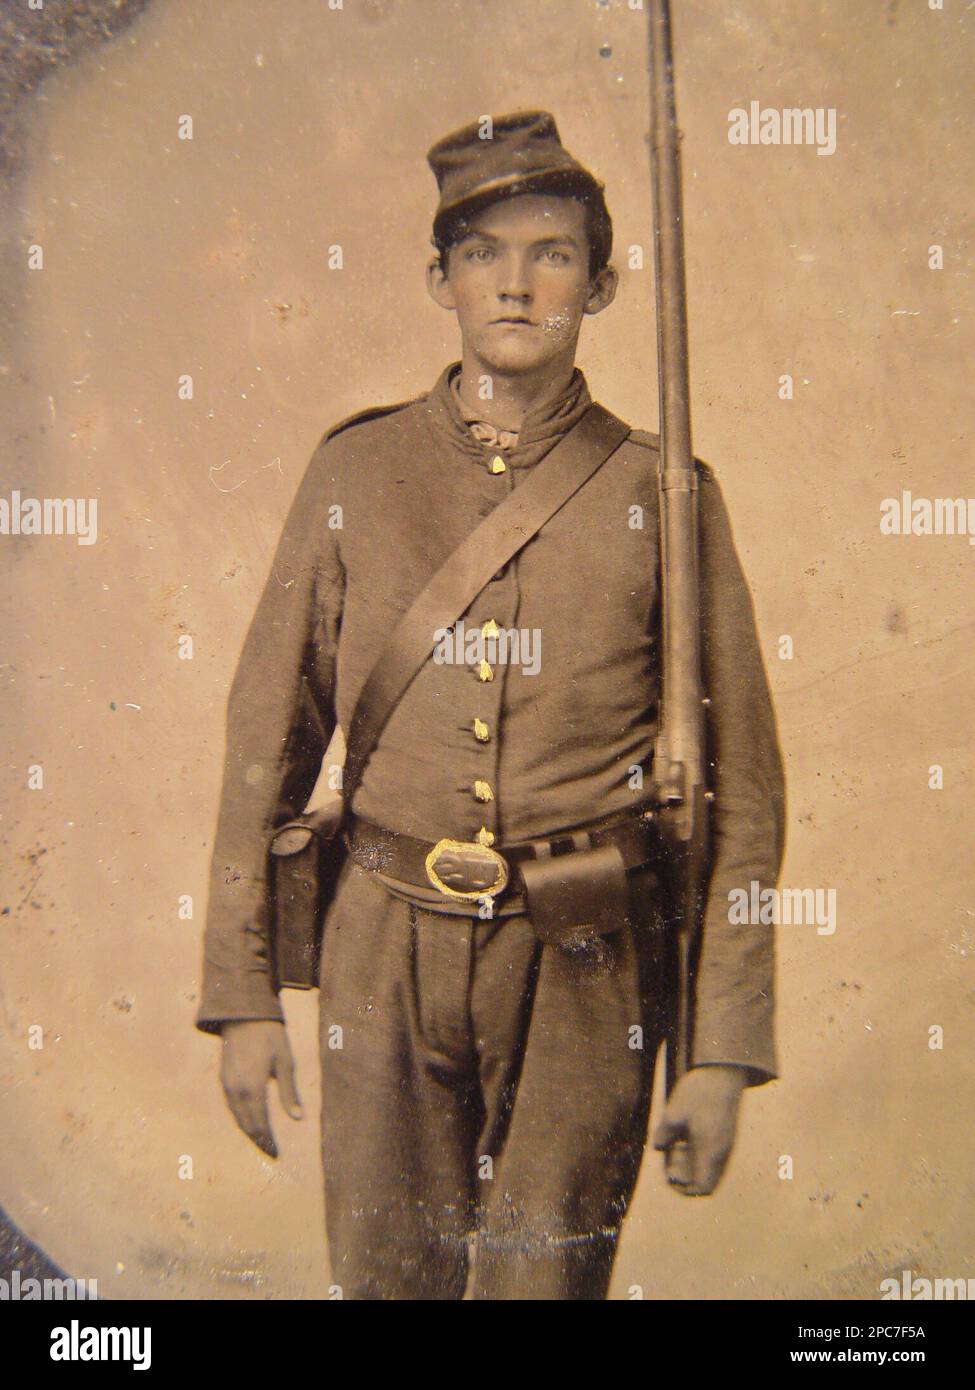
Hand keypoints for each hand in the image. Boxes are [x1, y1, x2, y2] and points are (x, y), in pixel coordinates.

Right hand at [219, 1020, 302, 1157]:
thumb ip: (289, 1092)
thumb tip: (298, 1118)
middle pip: (246, 1124)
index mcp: (253, 1088)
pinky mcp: (223, 1078)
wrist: (244, 1012)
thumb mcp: (285, 1061)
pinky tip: (249, 1120)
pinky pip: (231, 1106)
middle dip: (258, 1141)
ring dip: (249, 1131)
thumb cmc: (270, 1035)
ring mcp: (227, 1084)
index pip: (260, 1124)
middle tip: (271, 1154)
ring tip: (262, 1142)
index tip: (277, 1155)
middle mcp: (236, 1090)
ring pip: (236, 1117)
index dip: (268, 1141)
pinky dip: (241, 1117)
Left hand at [652, 1065, 747, 1195]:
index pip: (702, 1189)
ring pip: (710, 1168)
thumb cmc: (699, 1092)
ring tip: (677, 1142)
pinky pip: (713, 1156)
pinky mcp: (726, 1134)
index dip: (683, 1189)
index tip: (669, 1173)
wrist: (724, 1071)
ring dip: (691, 1164)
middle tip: (672, 1153)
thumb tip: (658, 1148)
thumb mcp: (673, 1113)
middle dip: (685, 1175)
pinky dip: (698, 1153)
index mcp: (711, 1152)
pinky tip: (685, 1134)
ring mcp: (726, 1144)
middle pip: (706, 1182)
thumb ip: (663, 1136)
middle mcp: (722, 1153)